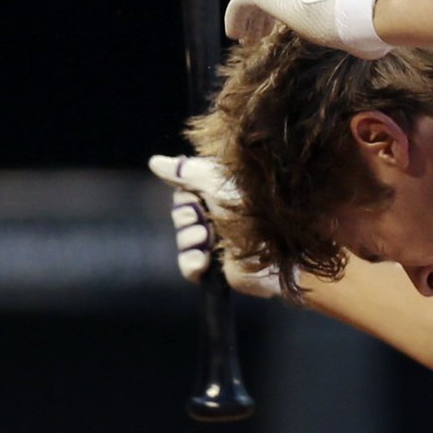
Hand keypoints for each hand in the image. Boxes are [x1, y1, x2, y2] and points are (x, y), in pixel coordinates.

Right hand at [148, 154, 283, 297]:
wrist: (277, 243)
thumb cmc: (253, 204)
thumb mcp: (215, 179)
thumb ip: (185, 172)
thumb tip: (155, 162)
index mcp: (222, 194)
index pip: (185, 191)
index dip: (184, 194)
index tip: (194, 195)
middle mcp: (220, 217)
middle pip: (180, 215)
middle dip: (186, 216)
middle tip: (202, 218)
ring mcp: (219, 244)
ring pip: (182, 241)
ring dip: (189, 238)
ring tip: (206, 237)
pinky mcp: (219, 270)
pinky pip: (189, 266)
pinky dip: (191, 262)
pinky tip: (203, 258)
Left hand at [224, 0, 395, 55]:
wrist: (361, 13)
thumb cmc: (368, 24)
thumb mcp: (361, 25)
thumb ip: (357, 29)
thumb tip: (372, 46)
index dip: (286, 9)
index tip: (281, 27)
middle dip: (263, 12)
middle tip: (258, 34)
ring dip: (248, 17)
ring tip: (243, 38)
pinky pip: (241, 0)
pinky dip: (235, 15)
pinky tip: (233, 34)